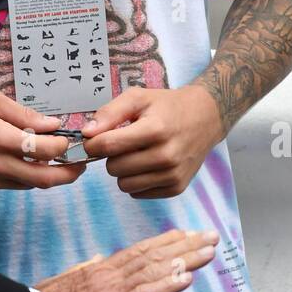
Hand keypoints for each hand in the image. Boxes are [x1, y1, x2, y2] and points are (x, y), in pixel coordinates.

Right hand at [0, 88, 85, 192]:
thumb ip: (23, 114)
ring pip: (28, 185)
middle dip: (69, 174)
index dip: (64, 146)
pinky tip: (25, 162)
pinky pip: (10, 185)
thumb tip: (52, 124)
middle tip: (81, 165)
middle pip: (44, 179)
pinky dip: (24, 176)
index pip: (46, 150)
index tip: (71, 139)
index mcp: (0, 139)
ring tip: (56, 162)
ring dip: (46, 176)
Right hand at [37, 228, 219, 291]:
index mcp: (100, 268)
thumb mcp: (66, 281)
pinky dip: (168, 285)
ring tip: (209, 251)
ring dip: (186, 260)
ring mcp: (113, 291)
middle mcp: (111, 273)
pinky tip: (188, 278)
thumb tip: (97, 259)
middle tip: (210, 235)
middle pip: (154, 256)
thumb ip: (84, 269)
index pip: (139, 251)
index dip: (165, 242)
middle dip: (185, 246)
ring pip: (156, 271)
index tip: (185, 234)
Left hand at [80, 85, 224, 198]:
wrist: (205, 117)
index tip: (94, 139)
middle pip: (114, 168)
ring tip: (135, 153)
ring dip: (123, 171)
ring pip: (124, 185)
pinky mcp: (176, 188)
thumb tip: (87, 133)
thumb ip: (109, 113)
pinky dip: (137, 181)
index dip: (93, 144)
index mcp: (155, 129)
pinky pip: (138, 193)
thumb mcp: (138, 98)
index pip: (108, 145)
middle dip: (111, 156)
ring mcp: (173, 175)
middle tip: (123, 143)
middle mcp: (166, 156)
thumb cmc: (167, 106)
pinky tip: (147, 164)